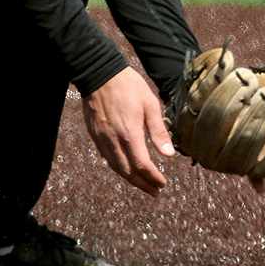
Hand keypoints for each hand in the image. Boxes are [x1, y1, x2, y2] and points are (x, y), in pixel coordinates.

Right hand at [82, 69, 172, 195]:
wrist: (99, 74)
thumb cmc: (128, 86)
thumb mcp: (150, 105)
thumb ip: (159, 131)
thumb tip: (169, 154)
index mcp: (129, 133)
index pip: (142, 165)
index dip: (153, 177)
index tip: (163, 183)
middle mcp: (113, 139)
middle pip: (127, 171)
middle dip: (142, 184)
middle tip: (155, 191)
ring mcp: (101, 138)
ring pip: (115, 167)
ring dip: (130, 179)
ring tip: (143, 185)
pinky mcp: (95, 134)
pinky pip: (106, 157)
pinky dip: (118, 168)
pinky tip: (126, 168)